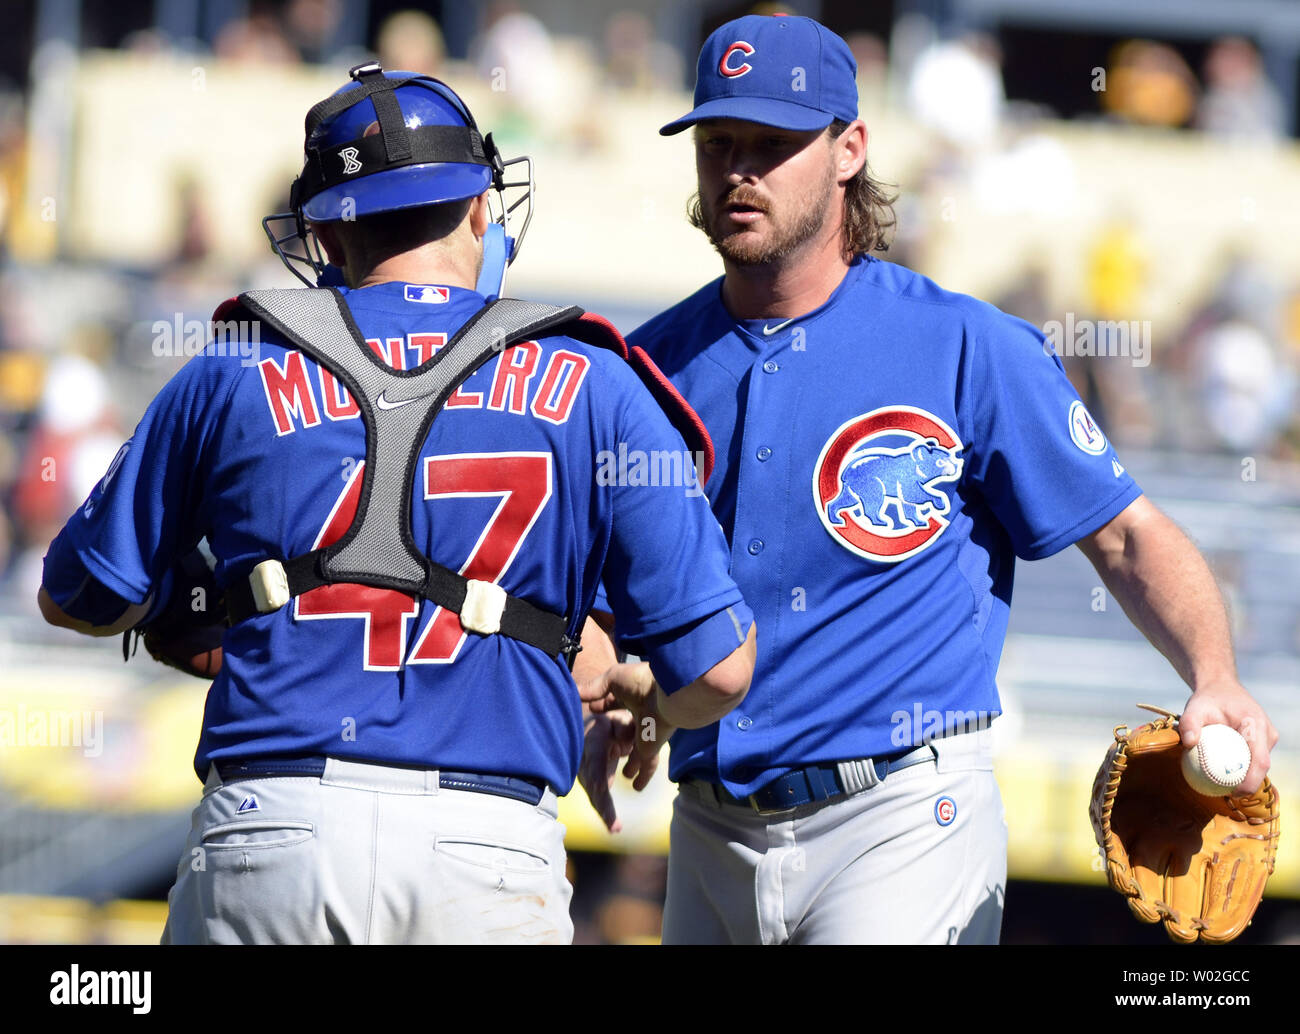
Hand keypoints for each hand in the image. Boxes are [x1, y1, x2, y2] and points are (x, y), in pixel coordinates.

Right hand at [577, 710, 635, 831]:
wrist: (586, 728)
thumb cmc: (606, 723)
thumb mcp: (616, 718)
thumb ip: (624, 728)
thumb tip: (625, 745)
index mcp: (592, 743)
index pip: (596, 762)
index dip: (599, 778)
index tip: (603, 790)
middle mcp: (586, 761)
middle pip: (594, 786)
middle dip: (603, 805)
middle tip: (613, 825)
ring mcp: (587, 774)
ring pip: (595, 796)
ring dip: (605, 813)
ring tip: (615, 828)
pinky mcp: (592, 782)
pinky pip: (599, 799)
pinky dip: (606, 812)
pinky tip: (614, 827)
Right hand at [587, 661, 674, 791]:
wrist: (665, 693)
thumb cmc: (640, 682)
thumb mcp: (613, 679)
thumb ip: (596, 687)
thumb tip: (577, 693)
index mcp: (632, 697)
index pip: (614, 704)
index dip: (603, 708)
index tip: (593, 712)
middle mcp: (639, 716)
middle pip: (625, 730)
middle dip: (618, 737)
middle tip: (608, 748)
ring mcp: (645, 734)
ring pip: (636, 753)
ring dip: (632, 763)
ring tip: (626, 773)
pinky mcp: (650, 748)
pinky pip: (646, 765)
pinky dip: (642, 775)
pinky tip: (636, 785)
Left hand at [1180, 681, 1277, 794]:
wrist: (1220, 687)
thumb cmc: (1207, 699)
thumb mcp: (1194, 708)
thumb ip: (1189, 724)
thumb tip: (1188, 744)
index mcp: (1256, 725)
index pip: (1260, 760)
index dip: (1251, 781)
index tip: (1234, 793)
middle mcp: (1267, 732)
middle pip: (1261, 766)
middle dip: (1248, 785)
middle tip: (1226, 795)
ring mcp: (1267, 737)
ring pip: (1258, 764)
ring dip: (1245, 777)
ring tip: (1223, 789)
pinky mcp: (1263, 741)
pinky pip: (1253, 758)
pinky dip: (1241, 767)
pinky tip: (1222, 778)